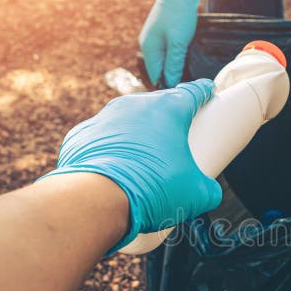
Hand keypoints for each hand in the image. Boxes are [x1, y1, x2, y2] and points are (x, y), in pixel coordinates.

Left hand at [40, 80, 221, 252]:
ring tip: (143, 159)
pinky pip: (101, 137)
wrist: (96, 200)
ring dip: (137, 133)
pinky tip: (114, 168)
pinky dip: (110, 148)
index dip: (202, 92)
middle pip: (158, 104)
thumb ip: (208, 190)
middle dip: (168, 116)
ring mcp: (104, 118)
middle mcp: (134, 105)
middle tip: (176, 135)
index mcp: (168, 110)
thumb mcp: (195, 194)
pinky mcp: (81, 134)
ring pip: (127, 119)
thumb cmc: (152, 189)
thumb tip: (209, 193)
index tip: (207, 90)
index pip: (191, 93)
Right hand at [139, 0, 199, 87]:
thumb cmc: (178, 15)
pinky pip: (166, 55)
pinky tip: (183, 65)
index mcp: (149, 50)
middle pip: (158, 71)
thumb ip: (173, 64)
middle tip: (185, 89)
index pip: (155, 77)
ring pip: (163, 63)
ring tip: (186, 79)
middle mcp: (148, 47)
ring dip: (173, 71)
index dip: (166, 87)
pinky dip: (174, 61)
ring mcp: (154, 41)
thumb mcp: (178, 42)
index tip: (180, 95)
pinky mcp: (162, 37)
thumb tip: (171, 84)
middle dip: (170, 80)